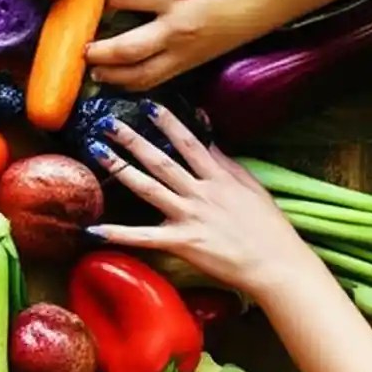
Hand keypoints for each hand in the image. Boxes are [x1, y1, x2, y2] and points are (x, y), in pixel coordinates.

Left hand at [85, 0, 287, 89]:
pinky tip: (120, 79)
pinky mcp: (194, 63)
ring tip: (94, 71)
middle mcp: (176, 27)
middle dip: (96, 52)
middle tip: (79, 50)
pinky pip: (158, 79)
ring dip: (111, 76)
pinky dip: (134, 83)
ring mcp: (185, 50)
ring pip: (139, 75)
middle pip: (123, 49)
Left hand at [85, 101, 312, 297]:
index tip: (147, 105)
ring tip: (96, 151)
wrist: (278, 266)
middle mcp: (201, 193)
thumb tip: (206, 133)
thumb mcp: (250, 187)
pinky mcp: (183, 243)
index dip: (168, 123)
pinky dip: (119, 234)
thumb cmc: (267, 228)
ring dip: (120, 169)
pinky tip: (93, 230)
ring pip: (148, 188)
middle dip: (133, 139)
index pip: (190, 143)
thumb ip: (225, 161)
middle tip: (107, 122)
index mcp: (218, 178)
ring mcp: (190, 217)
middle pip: (161, 161)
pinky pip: (145, 237)